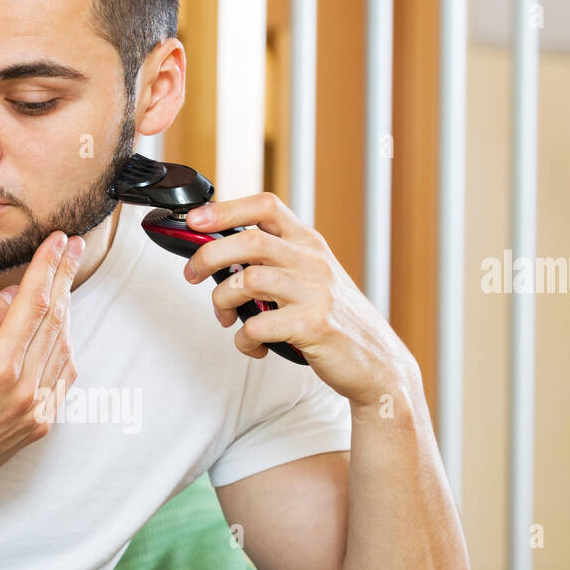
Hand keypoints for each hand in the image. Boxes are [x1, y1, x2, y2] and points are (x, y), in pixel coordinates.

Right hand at [0, 230, 82, 511]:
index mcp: (0, 365)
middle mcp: (26, 388)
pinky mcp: (38, 424)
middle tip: (71, 249)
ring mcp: (37, 409)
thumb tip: (12, 296)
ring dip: (65, 312)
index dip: (48, 266)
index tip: (57, 241)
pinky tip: (58, 332)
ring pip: (63, 348)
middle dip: (64, 279)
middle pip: (56, 320)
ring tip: (62, 283)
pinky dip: (63, 348)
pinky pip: (62, 378)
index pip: (35, 302)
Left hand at [182, 193, 416, 407]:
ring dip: (222, 301)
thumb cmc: (336, 322)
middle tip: (192, 275)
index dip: (226, 209)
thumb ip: (277, 262)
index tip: (195, 220)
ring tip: (224, 317)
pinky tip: (252, 345)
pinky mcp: (313, 326)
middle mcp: (313, 262)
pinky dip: (243, 339)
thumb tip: (220, 257)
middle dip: (208, 256)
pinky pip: (256, 326)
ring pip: (247, 280)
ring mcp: (315, 292)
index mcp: (310, 244)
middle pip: (249, 240)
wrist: (377, 363)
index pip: (266, 206)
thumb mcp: (312, 279)